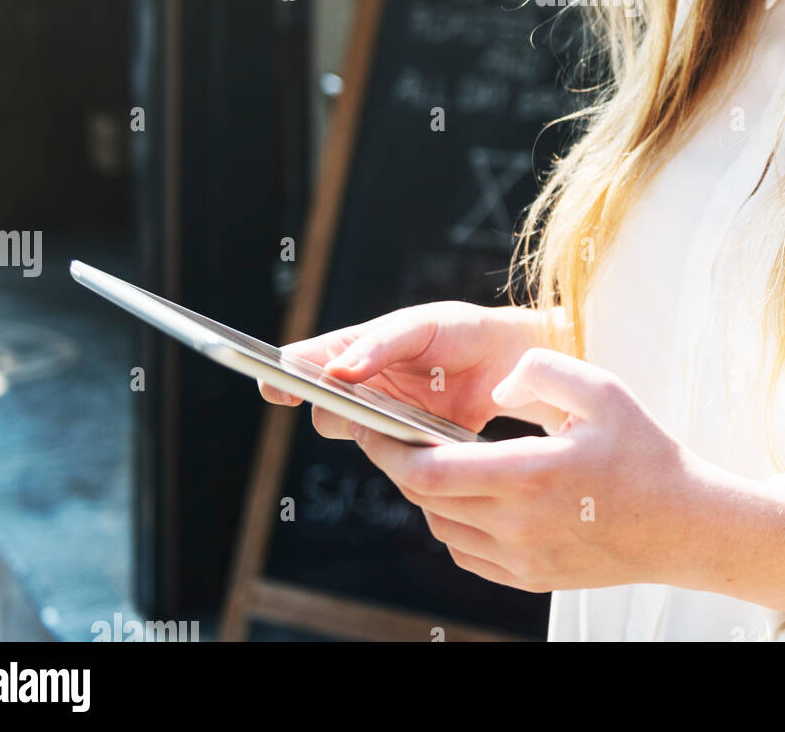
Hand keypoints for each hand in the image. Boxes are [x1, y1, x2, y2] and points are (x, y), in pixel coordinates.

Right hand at [258, 301, 569, 435]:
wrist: (508, 363)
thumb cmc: (459, 331)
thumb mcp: (421, 325)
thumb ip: (380, 344)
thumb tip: (335, 370)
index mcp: (353, 348)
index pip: (302, 363)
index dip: (280, 376)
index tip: (276, 386)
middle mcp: (359, 387)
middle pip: (321, 410)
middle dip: (330, 409)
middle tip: (351, 401)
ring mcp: (382, 419)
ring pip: (354, 438)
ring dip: (370, 431)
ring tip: (400, 415)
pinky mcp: (409, 447)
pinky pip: (390, 459)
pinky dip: (402, 452)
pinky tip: (427, 436)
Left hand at [345, 347, 703, 593]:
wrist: (683, 525)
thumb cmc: (643, 453)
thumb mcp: (600, 389)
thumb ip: (539, 372)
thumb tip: (497, 388)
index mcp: (530, 475)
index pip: (429, 471)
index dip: (388, 447)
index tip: (372, 421)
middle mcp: (518, 524)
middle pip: (424, 498)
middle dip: (396, 462)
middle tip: (388, 431)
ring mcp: (521, 558)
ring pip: (441, 526)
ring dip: (426, 491)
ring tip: (433, 455)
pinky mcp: (528, 576)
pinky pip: (466, 551)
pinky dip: (452, 521)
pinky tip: (467, 492)